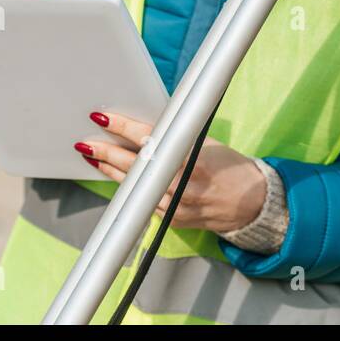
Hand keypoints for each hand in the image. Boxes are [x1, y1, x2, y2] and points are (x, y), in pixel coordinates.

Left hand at [74, 112, 266, 235]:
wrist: (252, 203)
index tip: (105, 120)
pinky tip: (119, 177)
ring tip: (95, 158)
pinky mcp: (173, 221)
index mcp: (194, 159)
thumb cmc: (231, 167)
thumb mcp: (208, 142)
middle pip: (136, 167)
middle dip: (107, 153)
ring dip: (113, 172)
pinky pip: (144, 202)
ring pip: (135, 188)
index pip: (152, 140)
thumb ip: (178, 136)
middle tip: (87, 144)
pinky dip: (131, 189)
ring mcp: (177, 206)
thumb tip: (148, 125)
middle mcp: (183, 185)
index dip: (125, 129)